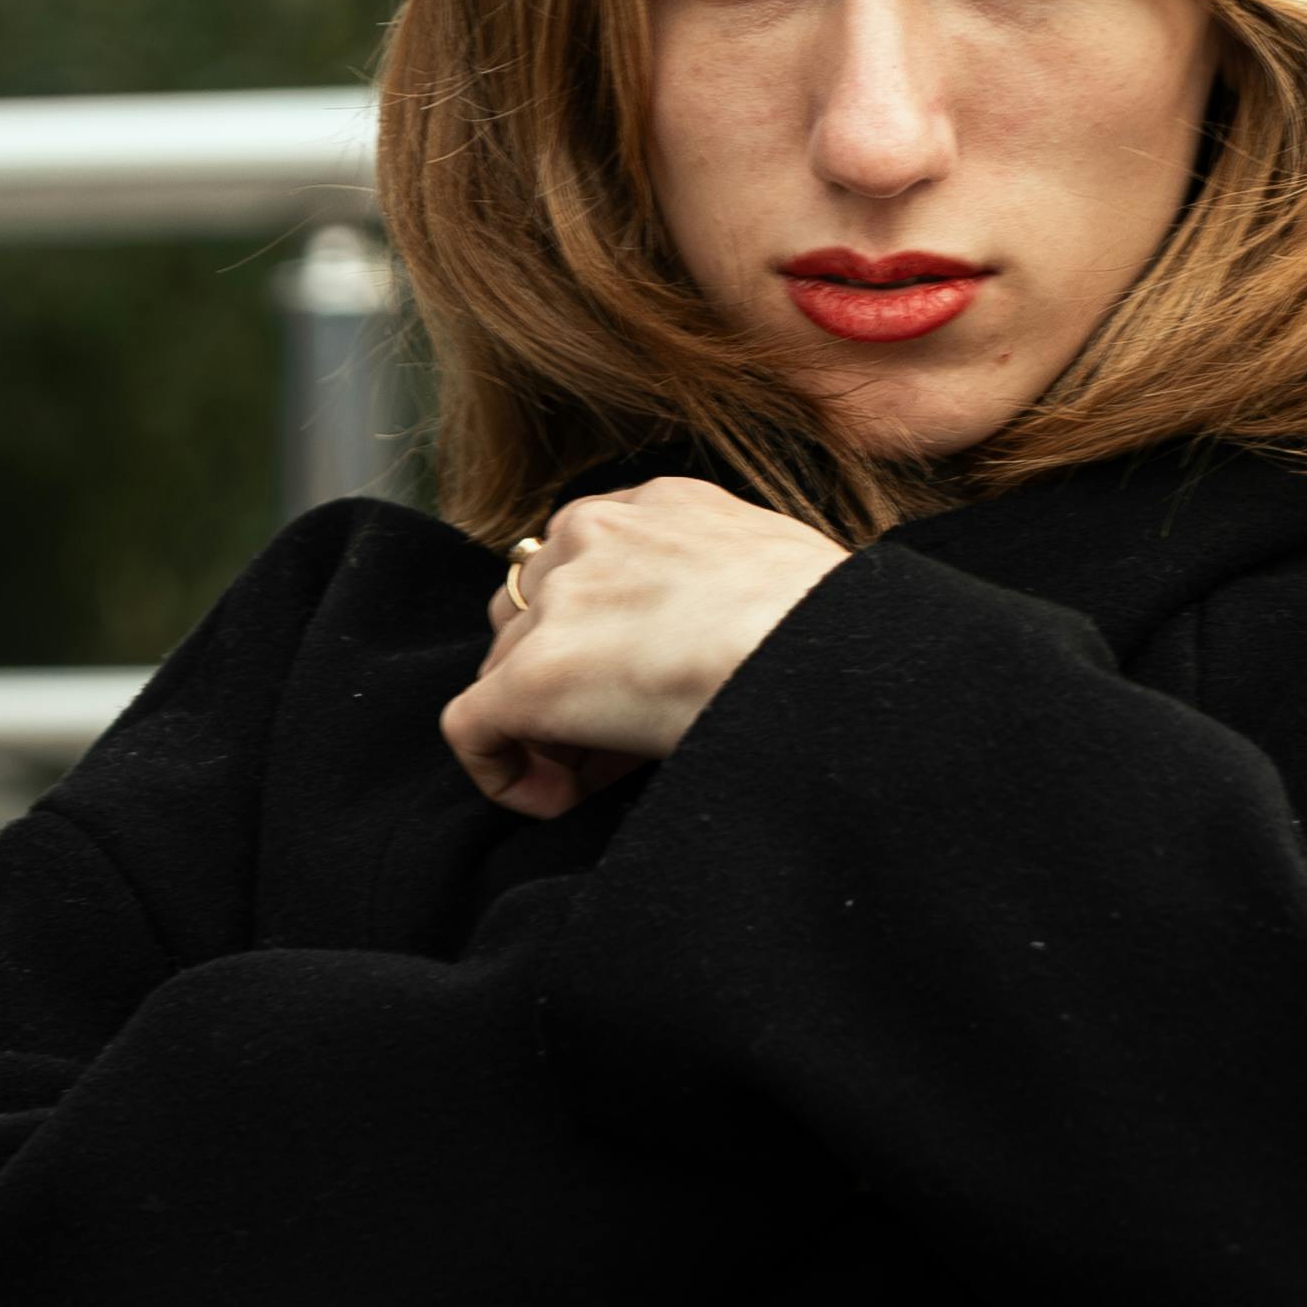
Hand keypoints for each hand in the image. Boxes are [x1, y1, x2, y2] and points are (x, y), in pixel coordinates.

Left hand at [440, 477, 850, 819]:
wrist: (832, 657)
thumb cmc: (835, 630)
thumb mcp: (775, 564)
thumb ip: (720, 579)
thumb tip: (710, 637)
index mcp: (651, 506)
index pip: (584, 564)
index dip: (603, 634)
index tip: (649, 685)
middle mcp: (590, 535)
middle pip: (533, 613)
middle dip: (567, 675)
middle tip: (622, 735)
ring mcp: (556, 605)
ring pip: (504, 668)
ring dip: (542, 723)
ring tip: (602, 771)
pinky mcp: (533, 677)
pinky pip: (471, 731)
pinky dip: (502, 772)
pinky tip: (558, 800)